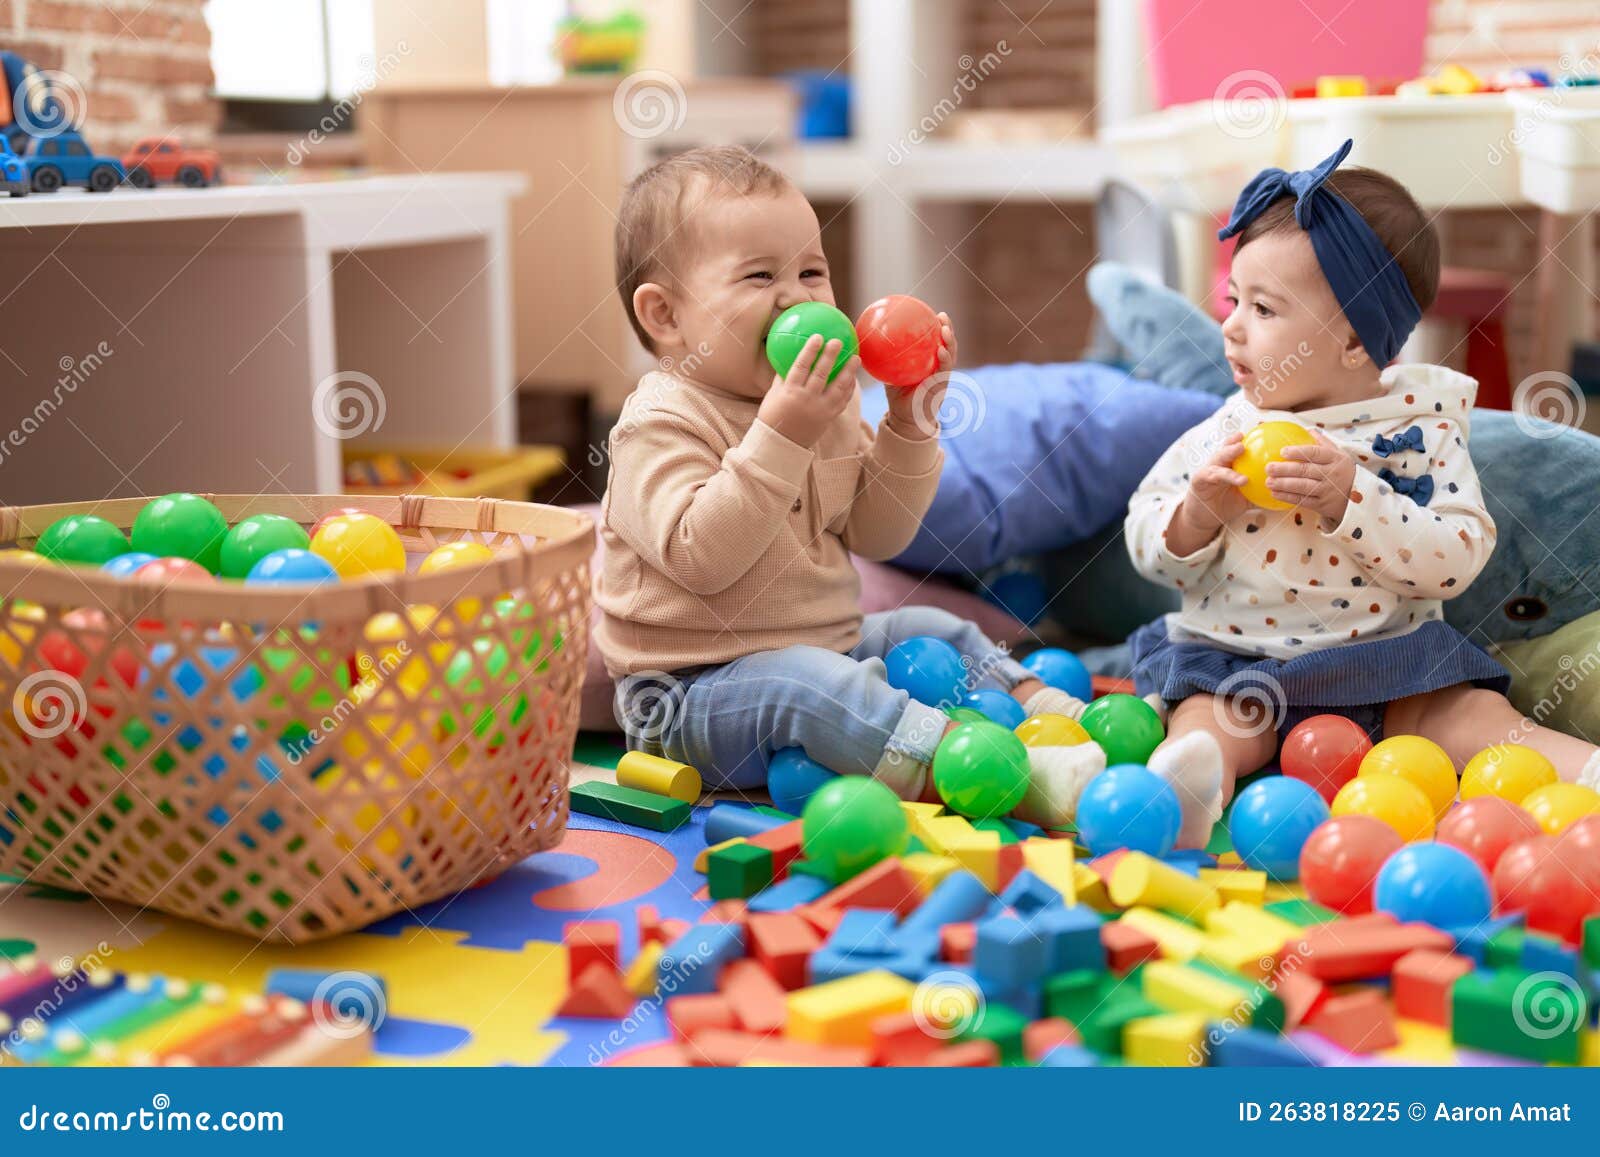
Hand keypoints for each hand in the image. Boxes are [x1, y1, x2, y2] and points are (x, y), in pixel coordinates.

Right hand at [757, 334, 858, 448]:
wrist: (781, 443)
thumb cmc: (773, 415)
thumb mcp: (773, 394)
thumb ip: (783, 376)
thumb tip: (789, 354)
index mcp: (790, 391)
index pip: (801, 366)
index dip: (810, 350)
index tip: (818, 336)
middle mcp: (806, 400)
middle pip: (821, 374)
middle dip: (831, 356)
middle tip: (839, 341)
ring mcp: (820, 410)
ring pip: (838, 388)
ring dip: (848, 371)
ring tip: (856, 358)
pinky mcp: (829, 418)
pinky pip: (842, 400)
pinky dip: (849, 388)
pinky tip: (853, 378)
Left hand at [884, 312, 956, 440]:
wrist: (905, 418)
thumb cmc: (897, 394)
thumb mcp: (889, 373)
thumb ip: (884, 359)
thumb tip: (866, 341)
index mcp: (928, 361)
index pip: (934, 341)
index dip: (935, 327)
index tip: (932, 313)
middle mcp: (938, 366)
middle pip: (947, 344)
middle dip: (948, 329)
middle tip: (942, 316)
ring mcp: (942, 376)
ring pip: (951, 355)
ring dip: (950, 341)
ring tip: (945, 329)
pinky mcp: (942, 386)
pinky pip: (945, 370)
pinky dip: (945, 359)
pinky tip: (940, 350)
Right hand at [1167, 433, 1250, 554]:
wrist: (1204, 519)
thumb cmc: (1226, 505)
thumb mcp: (1247, 498)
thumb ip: (1260, 492)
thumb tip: (1282, 492)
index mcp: (1229, 465)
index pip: (1236, 448)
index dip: (1247, 438)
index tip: (1261, 427)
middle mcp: (1218, 465)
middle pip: (1226, 448)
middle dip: (1236, 439)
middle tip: (1249, 434)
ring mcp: (1208, 471)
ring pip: (1218, 458)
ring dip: (1229, 452)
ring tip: (1241, 448)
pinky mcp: (1199, 480)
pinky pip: (1214, 476)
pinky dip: (1227, 476)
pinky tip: (1241, 479)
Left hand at [1267, 429, 1355, 522]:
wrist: (1360, 497)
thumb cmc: (1343, 472)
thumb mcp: (1339, 455)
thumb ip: (1323, 443)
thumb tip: (1308, 430)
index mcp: (1335, 459)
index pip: (1315, 453)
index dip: (1298, 452)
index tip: (1282, 451)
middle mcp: (1332, 474)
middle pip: (1306, 470)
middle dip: (1285, 469)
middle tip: (1269, 468)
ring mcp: (1327, 490)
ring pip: (1303, 487)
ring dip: (1284, 484)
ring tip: (1268, 482)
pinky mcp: (1323, 505)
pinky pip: (1303, 501)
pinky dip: (1288, 497)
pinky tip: (1275, 493)